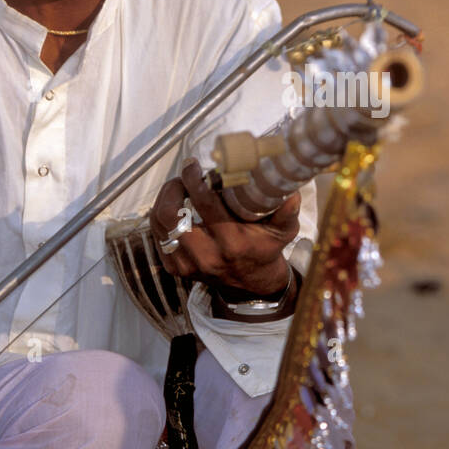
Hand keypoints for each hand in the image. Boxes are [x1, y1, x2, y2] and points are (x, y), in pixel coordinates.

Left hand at [151, 158, 300, 296]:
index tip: (194, 165)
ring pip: (160, 224)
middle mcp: (207, 256)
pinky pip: (157, 237)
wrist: (251, 284)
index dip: (195, 179)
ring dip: (164, 200)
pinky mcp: (176, 269)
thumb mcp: (283, 230)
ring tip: (177, 187)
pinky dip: (162, 217)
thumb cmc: (266, 248)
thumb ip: (287, 211)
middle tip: (183, 176)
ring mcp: (188, 265)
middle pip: (171, 215)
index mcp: (233, 243)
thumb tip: (290, 190)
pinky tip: (174, 206)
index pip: (205, 204)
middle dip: (173, 188)